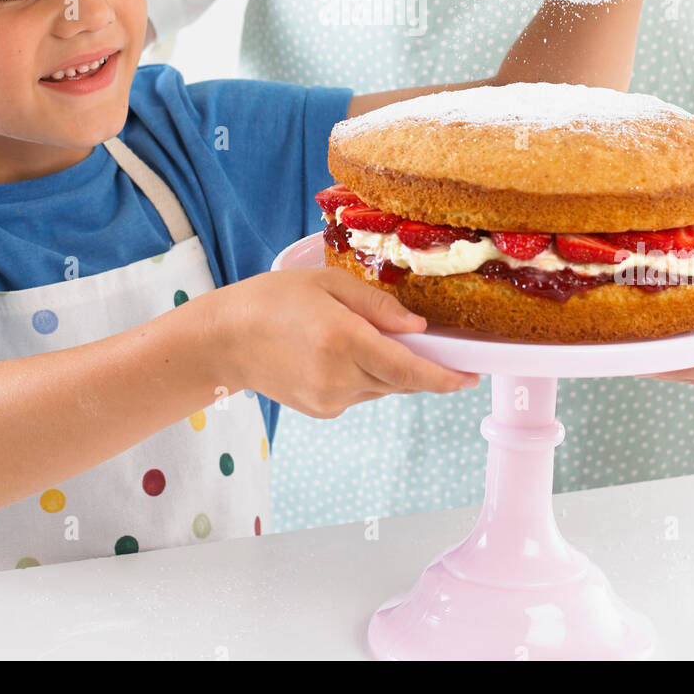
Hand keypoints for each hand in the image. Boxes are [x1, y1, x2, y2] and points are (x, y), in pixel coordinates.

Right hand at [218, 268, 479, 418]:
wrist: (224, 339)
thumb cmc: (272, 300)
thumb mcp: (327, 283)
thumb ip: (377, 305)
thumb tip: (418, 326)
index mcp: (343, 340)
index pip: (408, 368)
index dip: (444, 377)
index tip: (470, 377)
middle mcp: (339, 377)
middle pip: (400, 379)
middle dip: (420, 365)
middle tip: (427, 342)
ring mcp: (330, 399)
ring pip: (383, 387)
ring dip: (389, 367)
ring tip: (361, 336)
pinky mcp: (322, 410)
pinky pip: (362, 392)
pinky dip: (366, 374)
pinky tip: (340, 351)